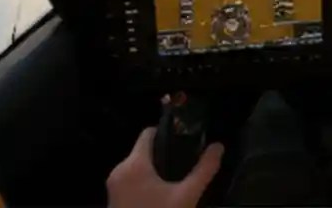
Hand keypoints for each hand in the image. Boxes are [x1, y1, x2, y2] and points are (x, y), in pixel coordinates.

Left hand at [107, 127, 223, 207]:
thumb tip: (218, 146)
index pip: (148, 133)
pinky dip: (146, 182)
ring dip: (156, 170)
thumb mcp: (186, 196)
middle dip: (165, 155)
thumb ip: (204, 170)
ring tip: (177, 181)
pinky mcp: (114, 199)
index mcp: (134, 164)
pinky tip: (162, 196)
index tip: (185, 140)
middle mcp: (119, 171)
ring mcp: (113, 186)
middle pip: (144, 151)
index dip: (167, 132)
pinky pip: (131, 181)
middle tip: (186, 164)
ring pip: (138, 167)